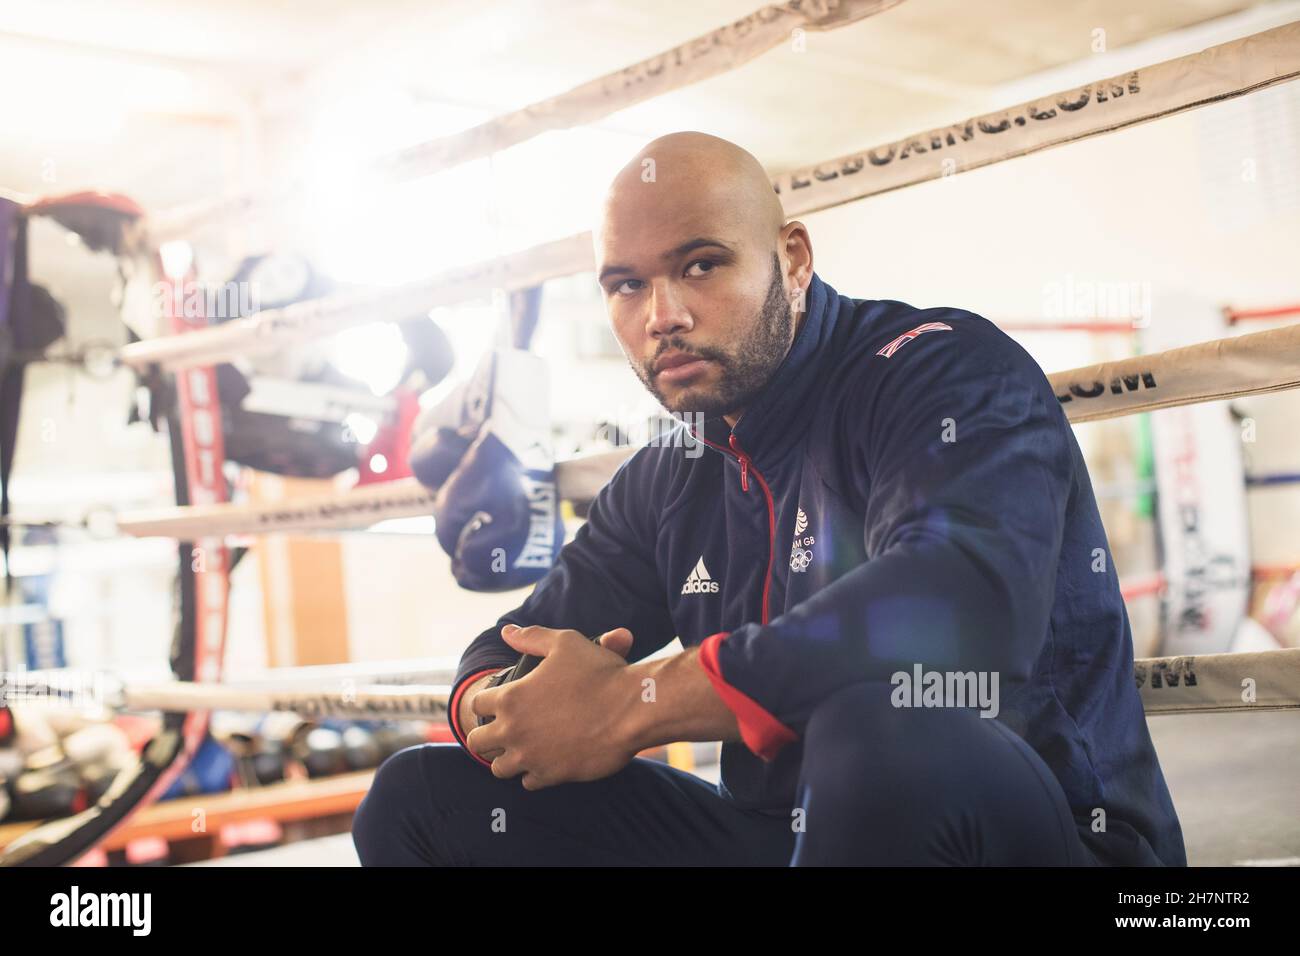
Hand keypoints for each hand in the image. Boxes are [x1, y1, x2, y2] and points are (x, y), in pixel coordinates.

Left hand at [466, 624, 639, 789]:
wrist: (633, 709)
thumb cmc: (600, 673)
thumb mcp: (564, 643)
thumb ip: (531, 638)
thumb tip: (507, 632)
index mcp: (510, 697)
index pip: (477, 705)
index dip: (488, 702)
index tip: (500, 703)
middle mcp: (513, 730)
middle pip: (477, 742)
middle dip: (488, 735)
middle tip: (505, 730)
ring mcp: (530, 757)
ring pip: (499, 768)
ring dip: (508, 758)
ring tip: (523, 749)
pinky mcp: (550, 775)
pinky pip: (528, 783)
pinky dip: (533, 774)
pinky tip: (546, 761)